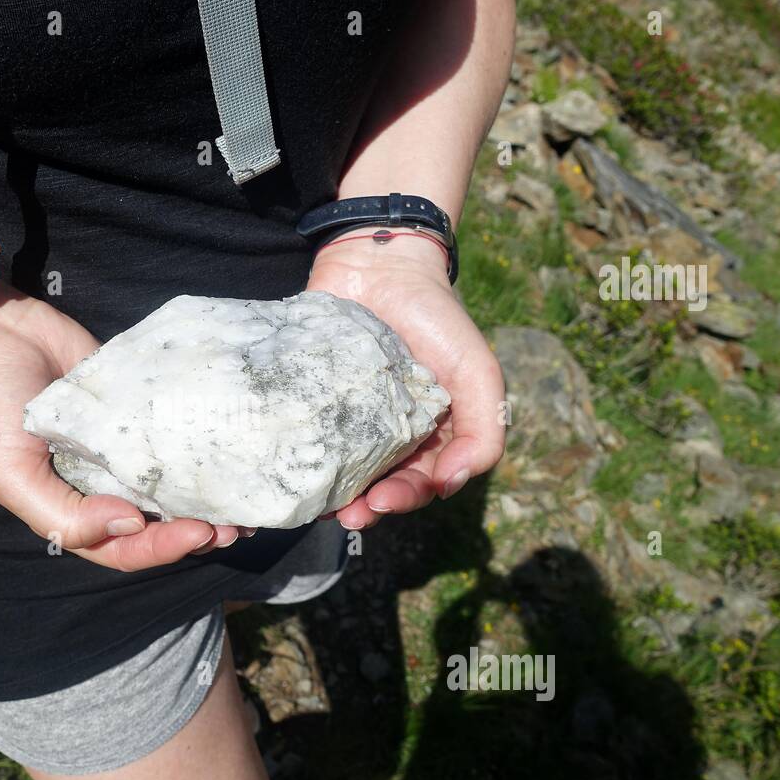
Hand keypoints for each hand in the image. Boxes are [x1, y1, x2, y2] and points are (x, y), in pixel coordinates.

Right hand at [0, 284, 245, 569]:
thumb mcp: (14, 475)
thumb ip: (65, 515)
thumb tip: (132, 526)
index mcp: (72, 511)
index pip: (124, 548)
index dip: (162, 549)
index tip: (199, 531)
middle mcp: (102, 488)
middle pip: (157, 527)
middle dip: (196, 533)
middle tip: (234, 525)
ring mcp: (123, 451)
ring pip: (172, 490)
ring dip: (207, 503)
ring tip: (244, 507)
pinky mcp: (139, 414)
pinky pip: (174, 441)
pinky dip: (201, 454)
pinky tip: (230, 455)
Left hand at [306, 230, 505, 529]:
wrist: (381, 263)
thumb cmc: (437, 318)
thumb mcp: (477, 372)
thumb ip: (485, 429)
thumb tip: (453, 483)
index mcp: (431, 434)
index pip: (421, 481)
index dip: (406, 497)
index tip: (385, 500)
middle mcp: (391, 434)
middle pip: (381, 485)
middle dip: (369, 507)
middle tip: (352, 516)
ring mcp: (351, 419)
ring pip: (344, 471)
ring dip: (336, 497)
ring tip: (325, 508)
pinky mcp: (316, 400)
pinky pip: (307, 437)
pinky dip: (303, 460)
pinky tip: (295, 473)